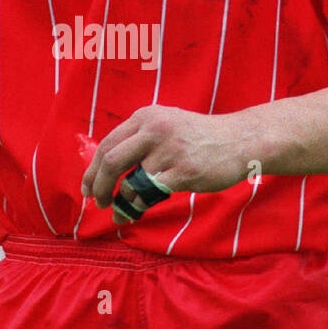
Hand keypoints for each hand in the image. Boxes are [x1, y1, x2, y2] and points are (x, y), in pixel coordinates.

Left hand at [81, 105, 251, 224]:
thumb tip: (105, 173)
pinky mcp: (184, 172)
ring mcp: (169, 151)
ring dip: (122, 201)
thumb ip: (138, 142)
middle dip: (98, 186)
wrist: (240, 140)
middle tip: (97, 202)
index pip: (107, 144)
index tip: (87, 187)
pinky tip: (137, 210)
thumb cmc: (200, 138)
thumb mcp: (166, 125)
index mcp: (146, 117)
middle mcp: (154, 130)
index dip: (92, 170)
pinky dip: (139, 205)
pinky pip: (151, 194)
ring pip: (131, 182)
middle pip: (111, 161)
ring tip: (121, 211)